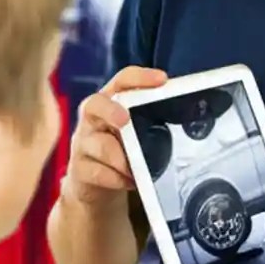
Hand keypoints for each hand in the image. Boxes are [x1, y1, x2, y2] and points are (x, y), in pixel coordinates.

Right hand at [64, 66, 167, 206]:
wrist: (95, 186)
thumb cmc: (121, 151)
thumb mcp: (134, 133)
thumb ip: (149, 121)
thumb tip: (185, 113)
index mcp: (110, 102)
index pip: (122, 80)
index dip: (140, 77)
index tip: (162, 79)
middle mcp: (92, 118)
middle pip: (95, 104)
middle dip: (111, 111)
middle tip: (125, 120)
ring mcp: (82, 143)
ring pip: (99, 144)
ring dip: (121, 157)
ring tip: (137, 168)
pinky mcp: (79, 169)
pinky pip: (98, 172)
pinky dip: (117, 178)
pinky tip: (129, 181)